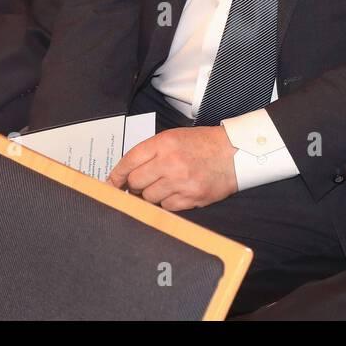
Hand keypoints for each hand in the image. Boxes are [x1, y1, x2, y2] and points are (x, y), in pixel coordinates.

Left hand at [110, 126, 237, 211]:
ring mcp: (181, 181)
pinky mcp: (191, 197)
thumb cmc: (204, 145)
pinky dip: (167, 203)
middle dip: (135, 186)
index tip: (111, 184)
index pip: (129, 161)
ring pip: (149, 197)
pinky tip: (176, 193)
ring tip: (164, 187)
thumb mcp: (175, 138)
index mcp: (164, 143)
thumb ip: (151, 153)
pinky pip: (166, 207)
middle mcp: (170, 162)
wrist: (235, 153)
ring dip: (151, 195)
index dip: (116, 175)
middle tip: (142, 185)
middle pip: (135, 182)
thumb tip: (127, 174)